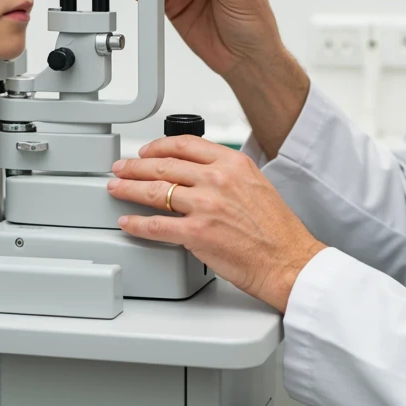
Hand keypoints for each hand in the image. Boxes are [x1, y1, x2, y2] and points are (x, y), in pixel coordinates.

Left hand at [106, 134, 326, 311]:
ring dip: (128, 189)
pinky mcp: (196, 234)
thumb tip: (201, 173)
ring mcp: (205, 206)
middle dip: (135, 166)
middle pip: (163, 165)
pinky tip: (127, 222)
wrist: (289, 261)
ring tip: (116, 188)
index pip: (184, 145)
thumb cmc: (277, 230)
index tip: (145, 151)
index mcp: (232, 163)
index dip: (157, 147)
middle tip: (121, 168)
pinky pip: (156, 226)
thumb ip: (227, 175)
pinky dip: (136, 224)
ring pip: (155, 191)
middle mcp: (217, 179)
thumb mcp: (256, 184)